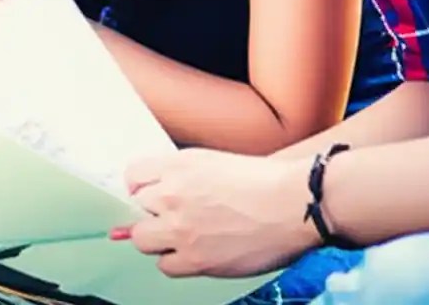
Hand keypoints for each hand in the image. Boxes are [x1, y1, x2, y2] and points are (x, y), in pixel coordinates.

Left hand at [109, 149, 319, 277]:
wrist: (295, 204)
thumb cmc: (266, 182)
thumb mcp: (215, 162)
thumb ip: (183, 174)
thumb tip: (160, 189)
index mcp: (178, 165)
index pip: (133, 175)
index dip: (143, 187)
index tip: (151, 195)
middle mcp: (172, 194)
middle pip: (136, 209)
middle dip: (152, 214)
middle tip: (173, 218)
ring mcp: (181, 228)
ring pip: (142, 240)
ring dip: (160, 239)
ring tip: (187, 236)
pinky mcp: (195, 258)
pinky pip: (166, 266)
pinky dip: (178, 262)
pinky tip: (198, 252)